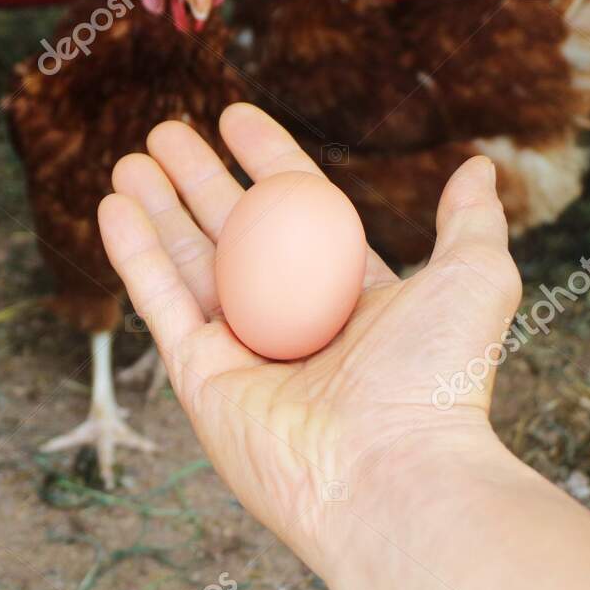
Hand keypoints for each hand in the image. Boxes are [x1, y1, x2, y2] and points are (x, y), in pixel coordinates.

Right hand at [98, 103, 522, 586]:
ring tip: (128, 160)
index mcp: (349, 294)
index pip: (297, 208)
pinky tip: (114, 206)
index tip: (234, 116)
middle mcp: (290, 318)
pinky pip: (158, 303)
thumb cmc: (438, 378)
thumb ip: (469, 221)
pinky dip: (133, 254)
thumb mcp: (474, 278)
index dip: (265, 157)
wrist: (391, 472)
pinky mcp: (199, 377)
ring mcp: (240, 349)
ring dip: (155, 206)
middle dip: (196, 178)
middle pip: (230, 230)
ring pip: (186, 260)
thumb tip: (475, 168)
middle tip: (165, 132)